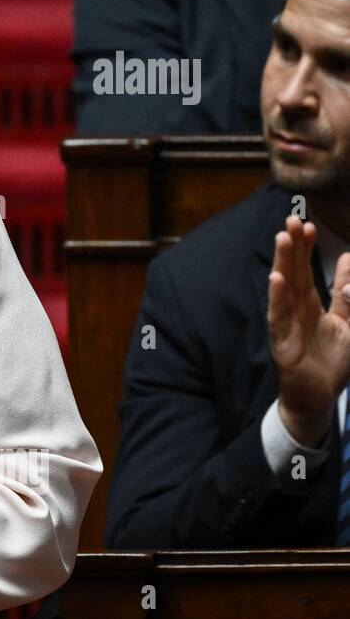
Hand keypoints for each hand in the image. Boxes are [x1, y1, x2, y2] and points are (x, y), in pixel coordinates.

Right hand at [268, 216, 349, 446]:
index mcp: (310, 305)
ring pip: (284, 290)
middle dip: (292, 248)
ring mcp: (286, 325)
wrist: (318, 398)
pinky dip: (277, 299)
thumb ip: (347, 295)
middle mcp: (295, 311)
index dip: (306, 249)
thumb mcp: (347, 323)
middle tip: (292, 221)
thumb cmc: (330, 362)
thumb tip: (348, 260)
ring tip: (283, 240)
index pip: (305, 271)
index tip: (307, 225)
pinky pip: (279, 317)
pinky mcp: (282, 342)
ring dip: (283, 264)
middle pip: (293, 273)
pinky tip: (276, 280)